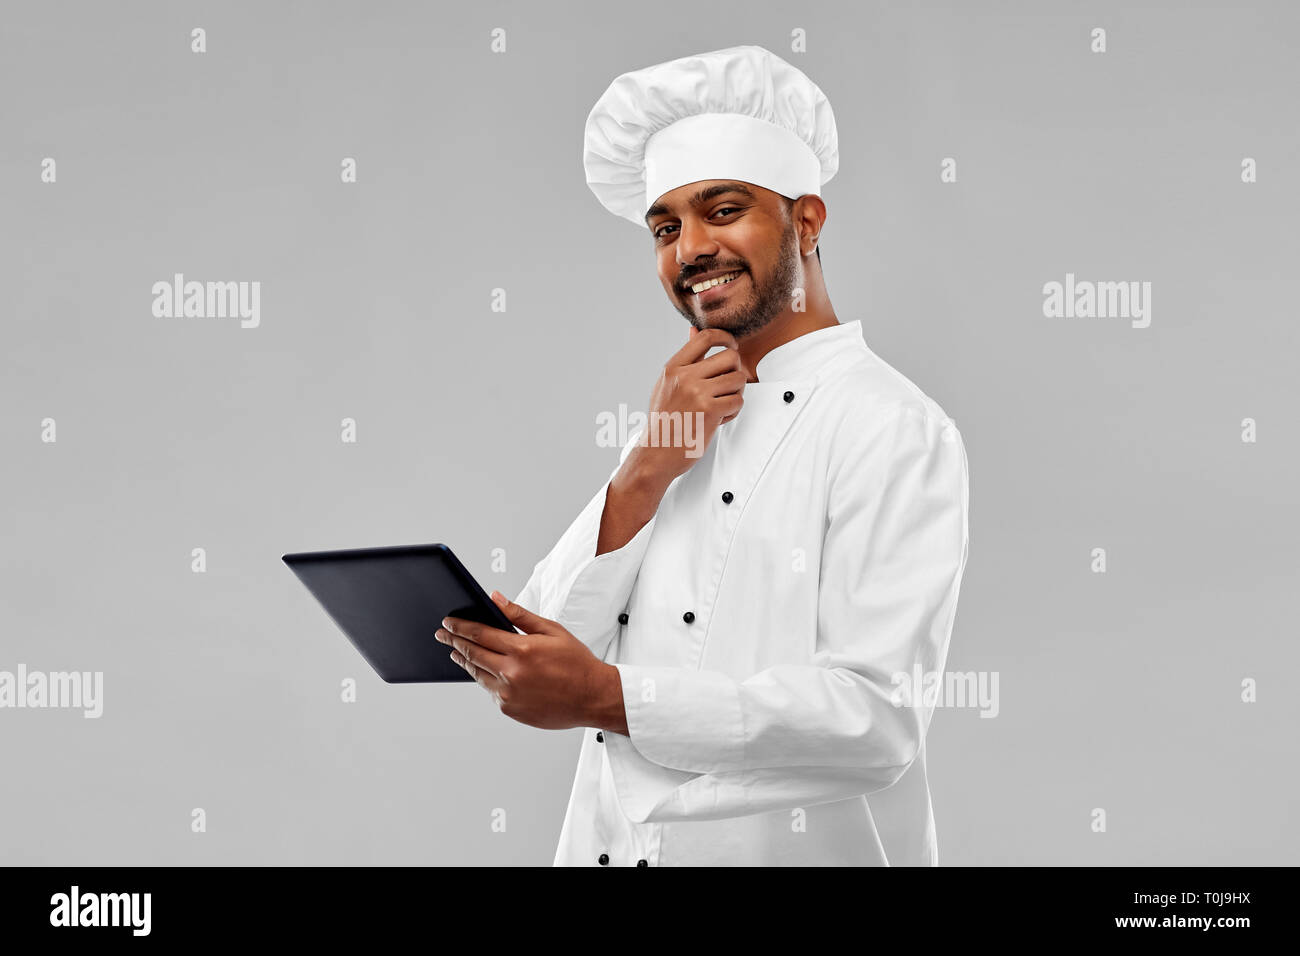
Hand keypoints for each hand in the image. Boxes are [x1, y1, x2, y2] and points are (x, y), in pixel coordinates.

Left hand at [436, 591, 626, 733]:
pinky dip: (485, 679)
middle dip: (454, 642)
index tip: (448, 622)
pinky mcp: (510, 709)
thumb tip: (496, 599)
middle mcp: (511, 673)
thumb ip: (520, 615)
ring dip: (465, 661)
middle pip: (472, 654)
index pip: (480, 634)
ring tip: (457, 652)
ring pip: (477, 674)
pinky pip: (491, 691)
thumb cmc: (576, 662)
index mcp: (522, 650)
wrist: (593, 697)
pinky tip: (484, 671)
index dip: (460, 627)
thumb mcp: (552, 630)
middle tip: (442, 635)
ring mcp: (509, 695)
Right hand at [625, 326, 745, 485]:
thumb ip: (685, 359)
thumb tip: (695, 330)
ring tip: (723, 403)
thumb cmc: (665, 419)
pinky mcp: (710, 411)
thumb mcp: (667, 384)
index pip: (706, 337)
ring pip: (738, 379)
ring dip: (736, 392)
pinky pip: (738, 401)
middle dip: (736, 370)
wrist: (657, 453)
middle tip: (729, 384)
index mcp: (673, 367)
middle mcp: (685, 377)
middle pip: (730, 357)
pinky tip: (721, 418)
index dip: (726, 338)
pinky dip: (734, 411)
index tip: (731, 347)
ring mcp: (697, 393)